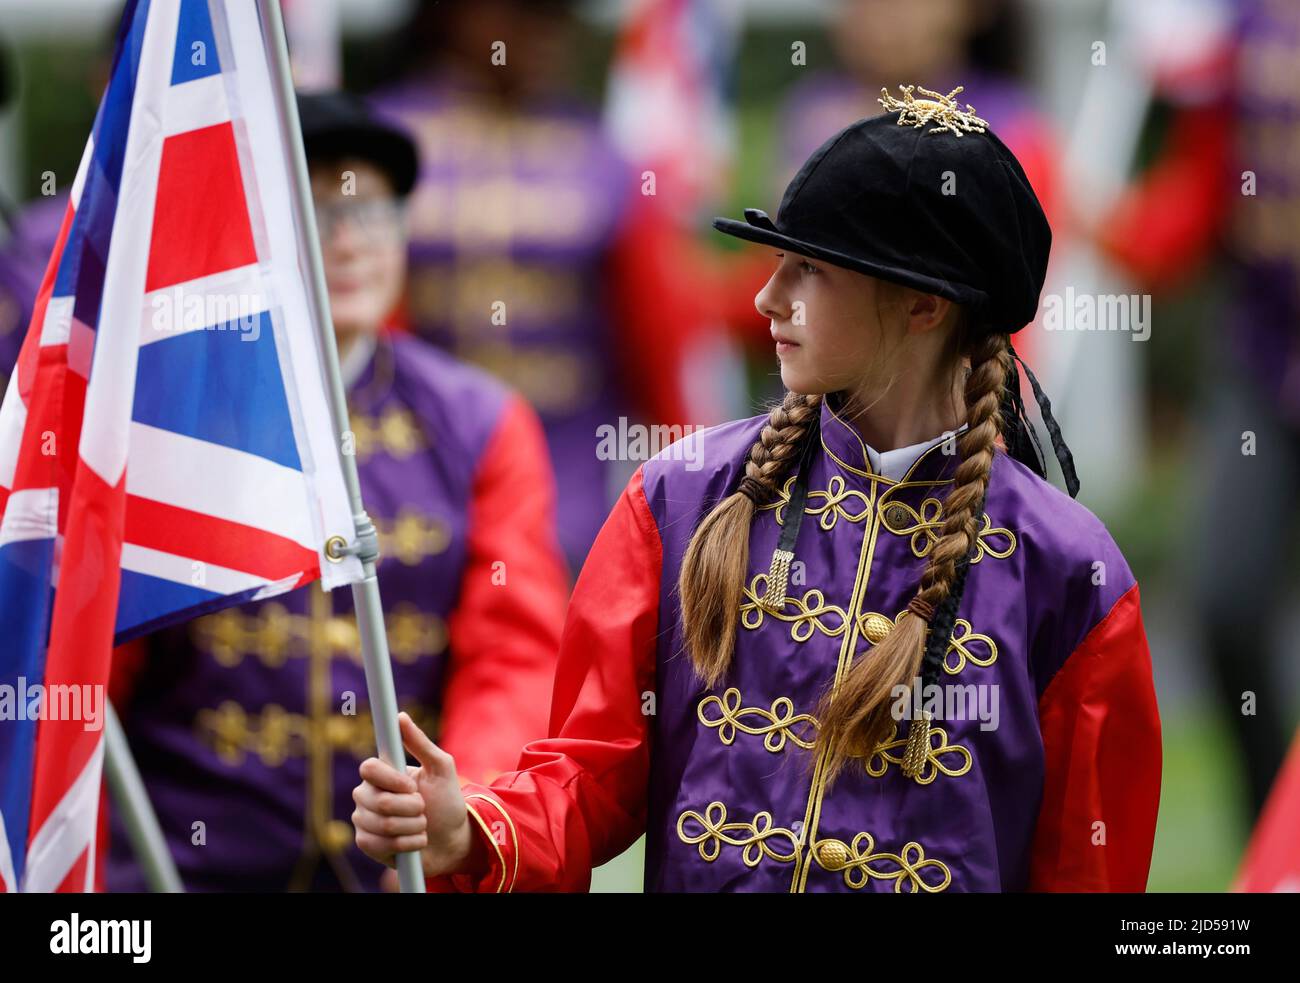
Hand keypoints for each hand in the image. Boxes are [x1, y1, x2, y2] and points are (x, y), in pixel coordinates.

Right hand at [352, 712, 483, 878]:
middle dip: (412, 808)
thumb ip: (420, 743)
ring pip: (383, 825)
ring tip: (421, 824)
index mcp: (382, 772)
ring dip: (413, 826)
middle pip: (378, 801)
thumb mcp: (441, 768)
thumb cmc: (446, 800)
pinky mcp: (365, 843)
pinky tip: (414, 841)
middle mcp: (367, 794)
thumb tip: (400, 716)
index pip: (368, 768)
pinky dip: (407, 844)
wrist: (450, 839)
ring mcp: (363, 819)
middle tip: (423, 807)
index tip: (412, 786)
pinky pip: (379, 845)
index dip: (391, 780)